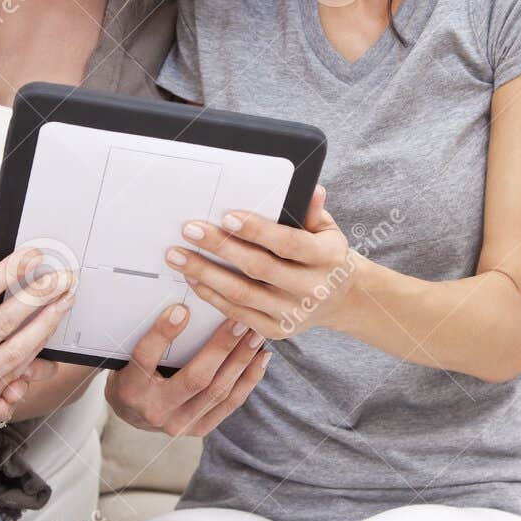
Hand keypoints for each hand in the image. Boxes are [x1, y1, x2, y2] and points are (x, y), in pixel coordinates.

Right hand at [0, 234, 75, 431]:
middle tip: (63, 276)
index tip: (34, 254)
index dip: (9, 272)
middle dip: (39, 297)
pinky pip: (13, 377)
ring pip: (15, 354)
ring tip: (65, 300)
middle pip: (3, 325)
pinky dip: (36, 353)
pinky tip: (49, 330)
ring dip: (46, 325)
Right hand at [105, 305, 270, 437]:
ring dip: (241, 360)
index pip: (145, 358)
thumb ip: (151, 335)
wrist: (132, 413)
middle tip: (239, 320)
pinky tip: (260, 358)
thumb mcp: (128, 355)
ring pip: (218, 391)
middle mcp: (155, 411)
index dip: (163, 333)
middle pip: (195, 378)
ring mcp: (179, 425)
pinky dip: (248, 379)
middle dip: (221, 347)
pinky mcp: (199, 429)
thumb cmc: (133, 374)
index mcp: (130, 388)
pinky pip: (230, 403)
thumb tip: (181, 304)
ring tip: (255, 335)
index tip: (182, 309)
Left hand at [164, 186, 356, 339]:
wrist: (342, 299)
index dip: (257, 230)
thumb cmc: (325, 255)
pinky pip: (238, 313)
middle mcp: (310, 289)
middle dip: (220, 247)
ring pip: (242, 293)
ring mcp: (292, 313)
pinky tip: (192, 278)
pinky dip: (212, 296)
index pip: (288, 243)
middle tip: (190, 230)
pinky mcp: (277, 330)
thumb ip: (314, 212)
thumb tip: (311, 190)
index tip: (226, 216)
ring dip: (205, 273)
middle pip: (258, 267)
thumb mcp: (328, 230)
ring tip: (178, 256)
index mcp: (326, 258)